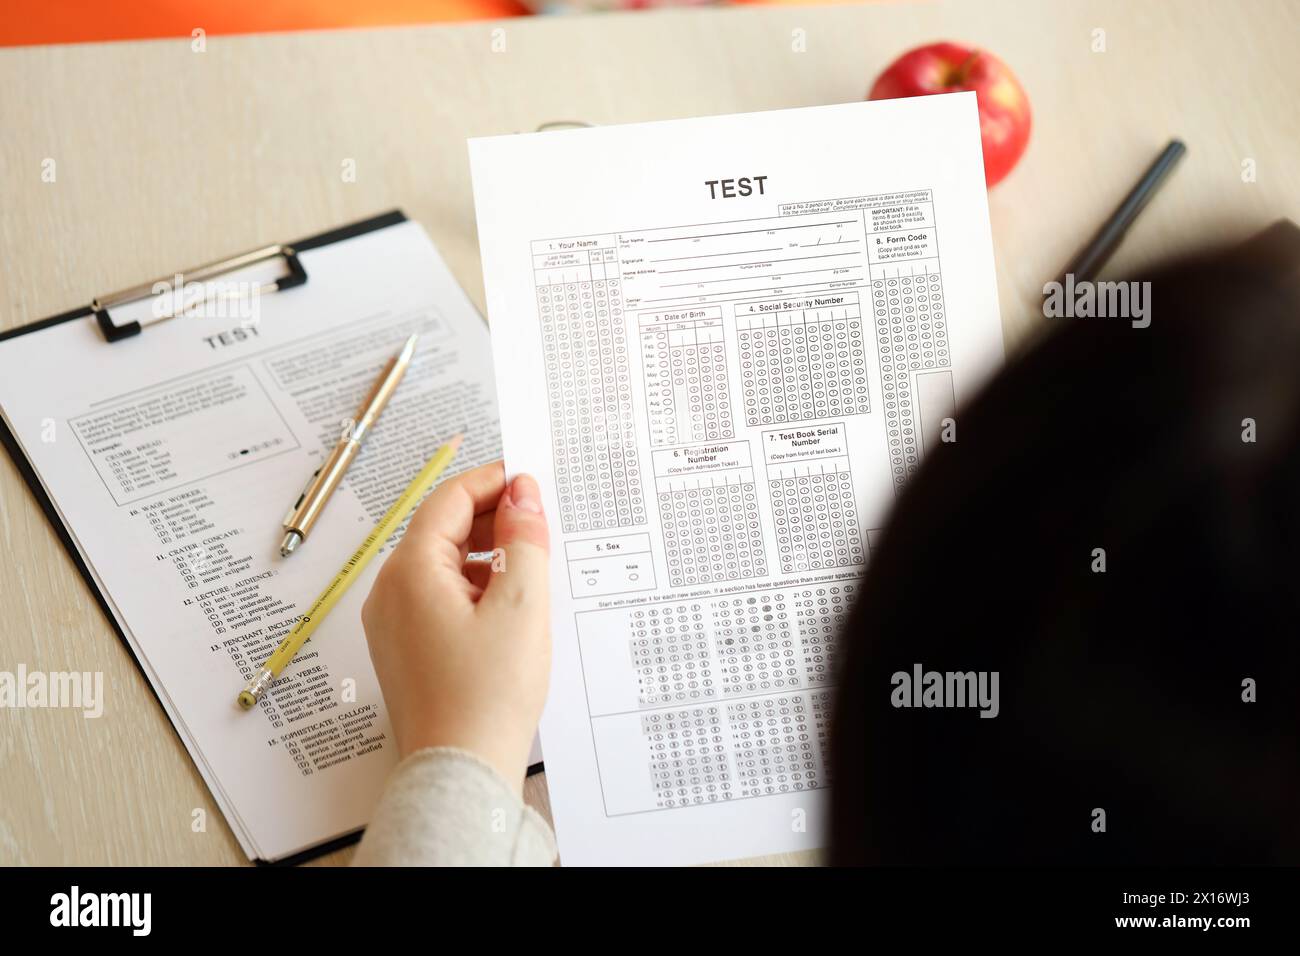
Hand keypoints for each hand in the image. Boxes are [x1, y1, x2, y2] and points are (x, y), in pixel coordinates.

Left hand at [361, 461, 550, 792]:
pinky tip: (512, 608)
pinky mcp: (407, 649)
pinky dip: (477, 589)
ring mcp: (395, 623)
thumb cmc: (487, 696)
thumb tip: (524, 493)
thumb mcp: (521, 605)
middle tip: (543, 525)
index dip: (493, 483)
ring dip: (489, 557)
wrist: (460, 772)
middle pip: (443, 531)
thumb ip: (525, 540)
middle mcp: (391, 592)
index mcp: (410, 572)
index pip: (449, 500)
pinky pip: (441, 598)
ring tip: (535, 571)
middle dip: (493, 521)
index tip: (532, 482)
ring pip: (445, 566)